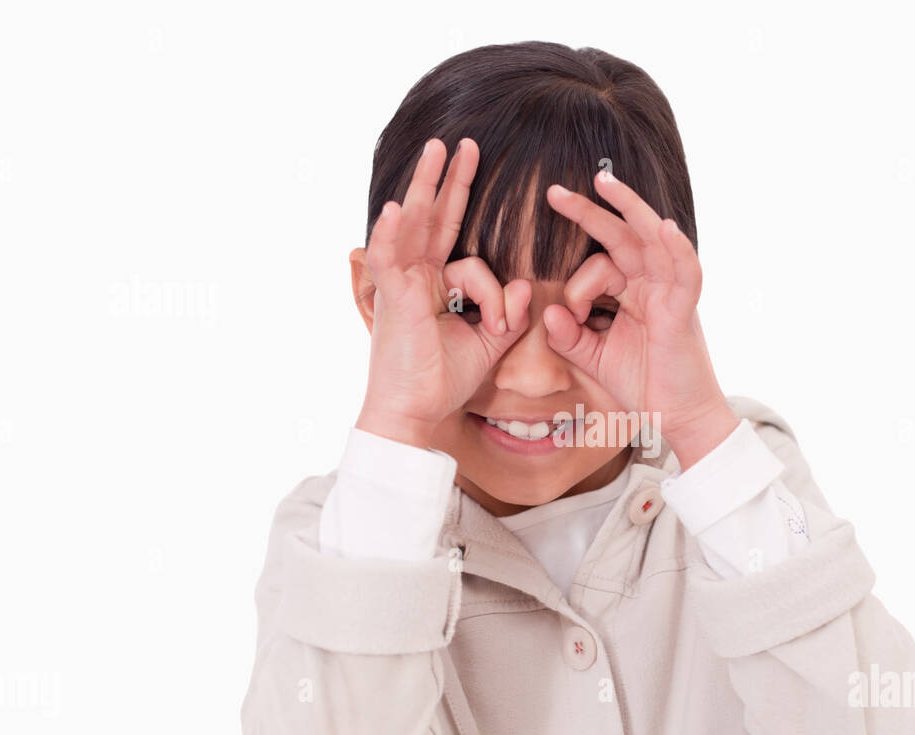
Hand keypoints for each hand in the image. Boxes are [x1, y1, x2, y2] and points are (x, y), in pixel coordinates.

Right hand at [355, 137, 530, 446]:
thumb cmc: (444, 382)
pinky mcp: (393, 300)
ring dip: (423, 187)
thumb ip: (509, 314)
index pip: (458, 244)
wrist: (417, 413)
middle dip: (447, 180)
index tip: (484, 205)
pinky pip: (389, 261)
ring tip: (435, 150)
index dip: (470, 220)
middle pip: (432, 219)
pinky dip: (390, 234)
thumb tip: (525, 284)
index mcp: (435, 286)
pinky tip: (395, 207)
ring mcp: (401, 286)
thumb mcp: (489, 345)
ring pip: (414, 228)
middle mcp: (416, 278)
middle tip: (458, 142)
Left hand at [542, 169, 737, 468]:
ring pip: (651, 240)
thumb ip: (569, 337)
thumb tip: (547, 311)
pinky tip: (664, 226)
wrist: (677, 419)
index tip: (568, 316)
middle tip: (553, 192)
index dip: (575, 284)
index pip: (599, 265)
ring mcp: (670, 294)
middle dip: (590, 211)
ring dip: (629, 209)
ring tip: (604, 182)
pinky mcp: (684, 312)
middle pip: (621, 236)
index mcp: (631, 293)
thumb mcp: (595, 358)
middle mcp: (651, 285)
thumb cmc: (644, 385)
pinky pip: (685, 273)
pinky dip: (677, 249)